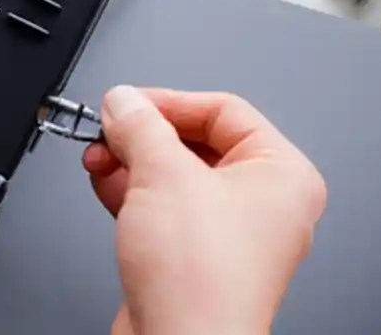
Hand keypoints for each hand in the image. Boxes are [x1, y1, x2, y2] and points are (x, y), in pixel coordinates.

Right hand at [83, 87, 325, 334]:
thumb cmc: (202, 279)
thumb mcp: (163, 174)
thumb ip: (140, 125)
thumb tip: (124, 101)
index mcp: (282, 174)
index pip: (223, 110)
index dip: (168, 101)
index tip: (127, 104)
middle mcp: (263, 203)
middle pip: (194, 142)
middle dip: (142, 135)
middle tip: (108, 130)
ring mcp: (228, 232)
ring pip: (173, 175)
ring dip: (130, 161)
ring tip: (98, 156)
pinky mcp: (193, 255)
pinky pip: (162, 206)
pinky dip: (131, 191)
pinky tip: (105, 182)